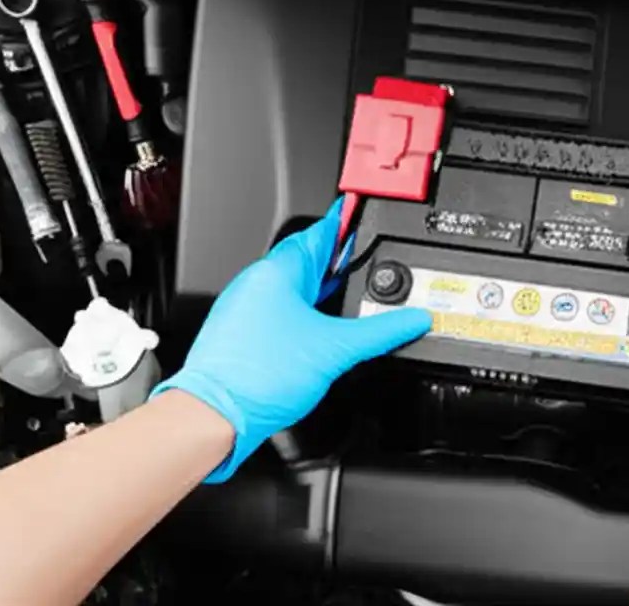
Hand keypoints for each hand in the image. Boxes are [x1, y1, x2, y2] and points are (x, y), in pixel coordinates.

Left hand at [150, 198, 431, 482]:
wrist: (215, 416)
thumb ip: (381, 332)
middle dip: (338, 263)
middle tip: (365, 263)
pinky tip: (317, 335)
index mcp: (278, 272)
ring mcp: (246, 308)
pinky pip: (279, 312)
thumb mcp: (336, 349)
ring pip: (293, 289)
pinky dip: (303, 315)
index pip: (319, 233)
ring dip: (321, 292)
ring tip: (348, 302)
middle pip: (307, 260)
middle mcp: (257, 283)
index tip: (359, 212)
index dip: (345, 223)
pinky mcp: (241, 334)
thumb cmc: (258, 378)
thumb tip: (413, 320)